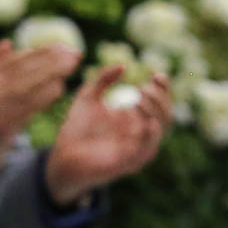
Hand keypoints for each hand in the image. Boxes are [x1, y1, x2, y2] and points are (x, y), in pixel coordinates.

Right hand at [0, 42, 79, 181]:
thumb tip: (8, 43)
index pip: (16, 59)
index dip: (41, 51)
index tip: (62, 46)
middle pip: (25, 71)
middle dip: (53, 60)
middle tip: (75, 53)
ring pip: (30, 87)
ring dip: (54, 75)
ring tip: (72, 66)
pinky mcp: (6, 126)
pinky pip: (31, 107)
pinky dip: (47, 95)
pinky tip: (60, 86)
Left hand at [45, 68, 172, 203]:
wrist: (61, 156)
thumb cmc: (77, 129)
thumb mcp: (88, 98)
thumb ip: (102, 80)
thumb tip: (122, 66)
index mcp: (134, 117)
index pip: (159, 101)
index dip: (163, 87)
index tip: (156, 74)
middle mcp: (140, 132)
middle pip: (165, 113)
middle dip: (160, 98)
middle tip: (142, 89)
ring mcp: (137, 147)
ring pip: (161, 129)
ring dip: (156, 112)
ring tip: (140, 98)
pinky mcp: (129, 162)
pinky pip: (148, 150)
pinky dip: (152, 136)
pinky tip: (149, 123)